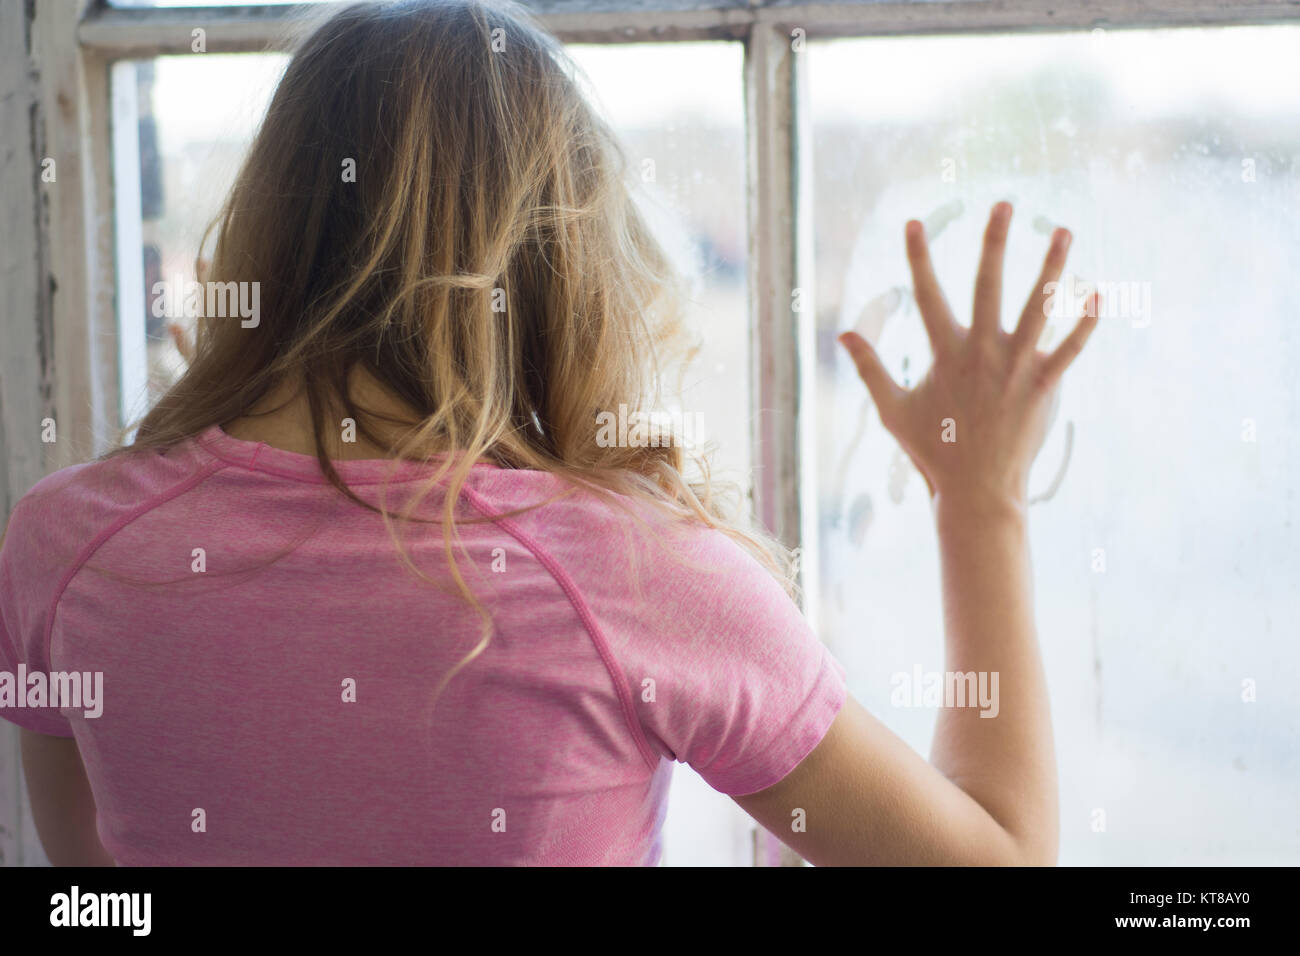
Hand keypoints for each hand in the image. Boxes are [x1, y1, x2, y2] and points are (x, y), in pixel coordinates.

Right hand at [838, 202, 1098, 511]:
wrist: (976, 489)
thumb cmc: (932, 450)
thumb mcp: (892, 409)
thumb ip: (869, 368)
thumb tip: (843, 333)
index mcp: (945, 353)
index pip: (927, 294)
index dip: (917, 257)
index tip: (913, 222)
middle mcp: (982, 351)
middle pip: (990, 284)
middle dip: (994, 241)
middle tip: (1002, 204)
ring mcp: (1017, 367)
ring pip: (1039, 306)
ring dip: (1053, 266)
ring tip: (1063, 231)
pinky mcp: (1044, 386)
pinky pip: (1070, 349)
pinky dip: (1085, 323)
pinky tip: (1097, 295)